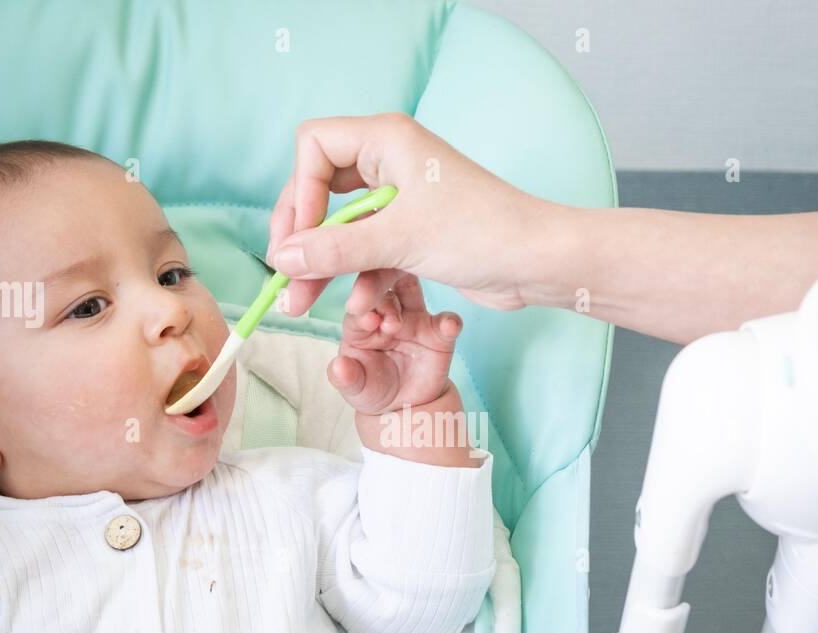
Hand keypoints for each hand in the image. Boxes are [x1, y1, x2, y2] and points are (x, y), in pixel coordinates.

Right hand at [266, 112, 546, 317]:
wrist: (537, 262)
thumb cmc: (480, 232)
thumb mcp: (397, 241)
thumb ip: (334, 250)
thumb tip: (281, 258)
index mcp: (386, 139)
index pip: (314, 147)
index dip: (298, 192)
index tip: (299, 240)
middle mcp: (390, 160)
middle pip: (320, 190)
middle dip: (303, 237)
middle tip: (284, 277)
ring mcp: (402, 198)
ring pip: (343, 227)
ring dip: (325, 266)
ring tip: (301, 304)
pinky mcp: (413, 232)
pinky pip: (369, 249)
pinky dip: (359, 276)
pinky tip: (357, 307)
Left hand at [327, 274, 461, 415]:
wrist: (403, 407)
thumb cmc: (372, 389)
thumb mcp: (356, 388)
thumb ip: (345, 378)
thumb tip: (338, 368)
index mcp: (360, 325)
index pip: (358, 313)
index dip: (362, 314)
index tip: (367, 321)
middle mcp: (385, 314)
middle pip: (384, 295)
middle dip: (386, 304)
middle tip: (390, 322)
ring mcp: (413, 319)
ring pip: (412, 294)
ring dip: (412, 296)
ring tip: (413, 318)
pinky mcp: (438, 333)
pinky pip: (447, 322)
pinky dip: (450, 322)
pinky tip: (450, 326)